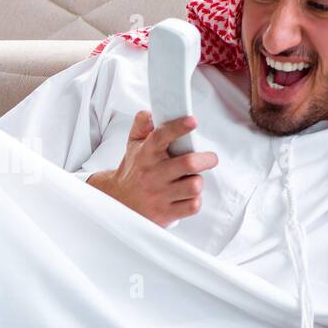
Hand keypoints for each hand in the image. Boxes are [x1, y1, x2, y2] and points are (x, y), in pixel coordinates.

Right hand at [87, 110, 218, 226]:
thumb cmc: (133, 171)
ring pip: (194, 185)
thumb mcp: (133, 146)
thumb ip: (141, 126)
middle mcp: (152, 174)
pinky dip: (194, 200)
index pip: (161, 136)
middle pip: (188, 163)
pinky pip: (193, 205)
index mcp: (146, 155)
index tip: (192, 121)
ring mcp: (159, 195)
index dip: (178, 127)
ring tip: (191, 179)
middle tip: (209, 158)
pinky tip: (186, 196)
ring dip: (197, 181)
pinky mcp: (165, 214)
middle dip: (206, 159)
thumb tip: (149, 113)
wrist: (118, 203)